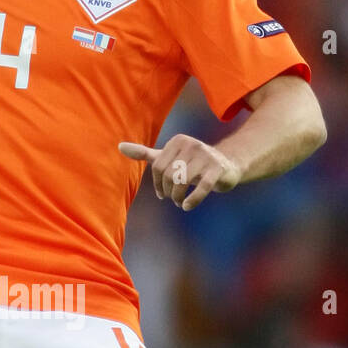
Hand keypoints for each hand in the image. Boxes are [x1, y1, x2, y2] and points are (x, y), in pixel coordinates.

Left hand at [118, 134, 240, 209]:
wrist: (227, 165)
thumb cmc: (192, 163)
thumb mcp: (168, 157)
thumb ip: (145, 153)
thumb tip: (119, 146)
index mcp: (177, 141)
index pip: (158, 167)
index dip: (158, 185)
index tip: (162, 194)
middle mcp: (192, 144)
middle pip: (169, 174)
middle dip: (169, 191)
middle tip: (174, 199)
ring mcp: (206, 156)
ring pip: (182, 181)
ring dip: (178, 197)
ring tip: (180, 203)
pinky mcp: (217, 169)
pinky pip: (202, 187)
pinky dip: (192, 200)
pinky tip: (187, 207)